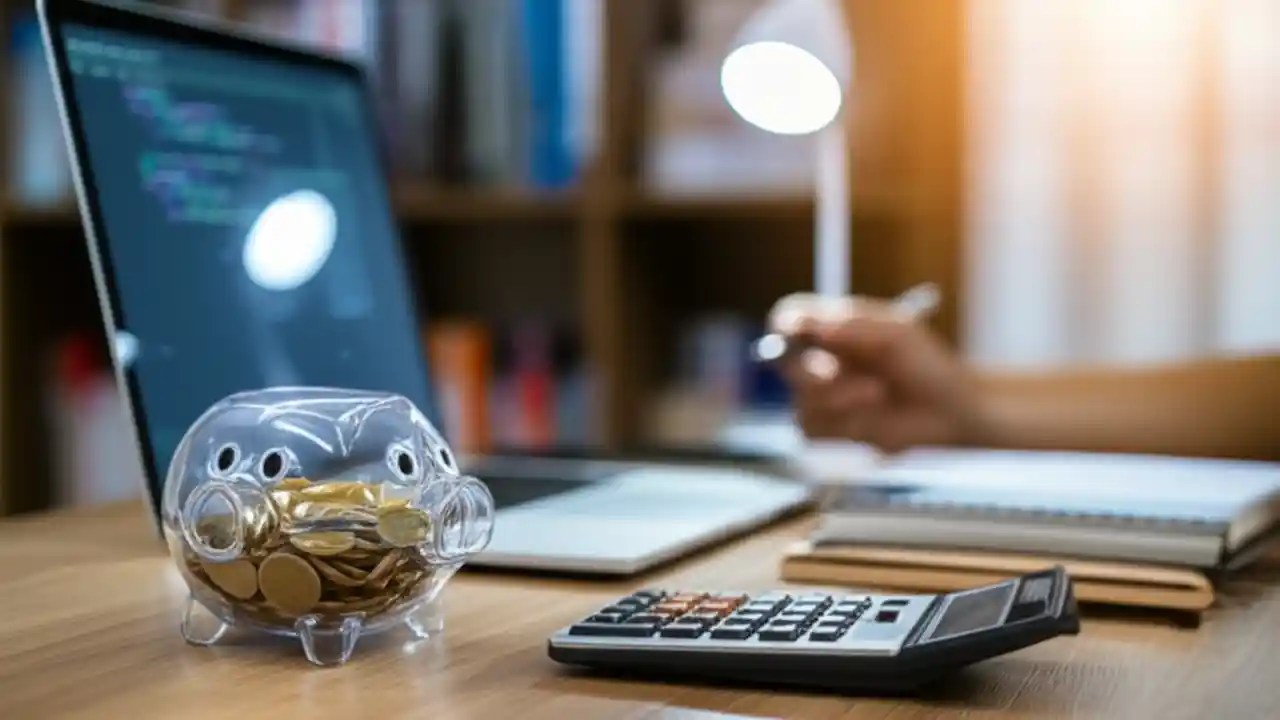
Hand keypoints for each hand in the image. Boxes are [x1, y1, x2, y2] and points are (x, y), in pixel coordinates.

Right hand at [770, 296, 986, 452]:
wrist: (952, 412)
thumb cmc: (928, 364)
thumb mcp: (897, 333)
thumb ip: (854, 325)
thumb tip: (811, 327)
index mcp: (833, 327)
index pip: (789, 316)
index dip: (786, 322)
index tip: (797, 330)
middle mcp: (821, 360)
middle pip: (784, 362)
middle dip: (808, 370)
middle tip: (833, 374)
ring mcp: (824, 396)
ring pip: (800, 400)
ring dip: (837, 398)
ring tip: (877, 393)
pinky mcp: (831, 429)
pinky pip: (811, 429)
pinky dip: (841, 424)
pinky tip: (870, 420)